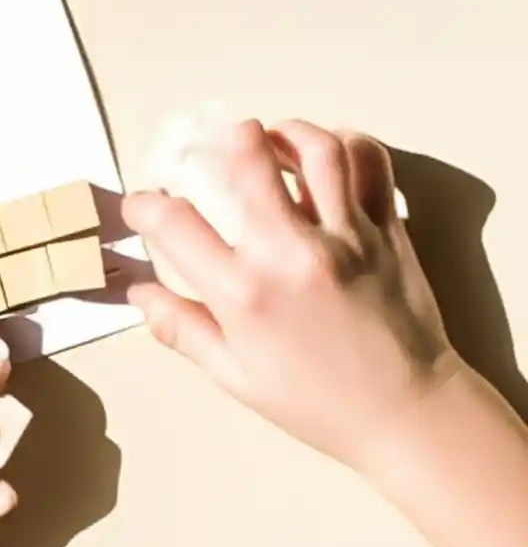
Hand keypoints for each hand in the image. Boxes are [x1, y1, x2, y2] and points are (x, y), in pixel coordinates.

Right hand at [122, 118, 459, 469]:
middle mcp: (290, 252)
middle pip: (244, 158)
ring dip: (280, 133)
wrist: (409, 414)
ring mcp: (345, 235)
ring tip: (265, 140)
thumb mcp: (234, 375)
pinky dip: (347, 143)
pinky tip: (324, 153)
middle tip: (203, 149)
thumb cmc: (318, 402)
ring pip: (313, 148)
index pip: (172, 223)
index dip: (143, 205)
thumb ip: (182, 328)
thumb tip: (138, 293)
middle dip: (211, 142)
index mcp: (243, 294)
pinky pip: (371, 164)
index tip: (144, 207)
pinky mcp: (388, 230)